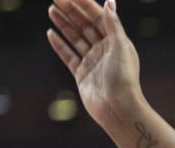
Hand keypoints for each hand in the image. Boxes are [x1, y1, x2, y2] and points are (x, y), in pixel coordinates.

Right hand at [46, 0, 141, 127]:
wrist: (118, 109)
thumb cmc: (123, 78)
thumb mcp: (120, 47)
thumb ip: (113, 24)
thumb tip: (110, 1)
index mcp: (117, 42)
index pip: (98, 18)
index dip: (84, 5)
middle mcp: (105, 51)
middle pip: (86, 26)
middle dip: (71, 12)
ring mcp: (93, 62)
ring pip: (76, 38)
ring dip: (64, 24)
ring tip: (51, 10)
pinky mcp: (83, 74)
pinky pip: (69, 56)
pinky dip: (60, 45)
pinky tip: (51, 33)